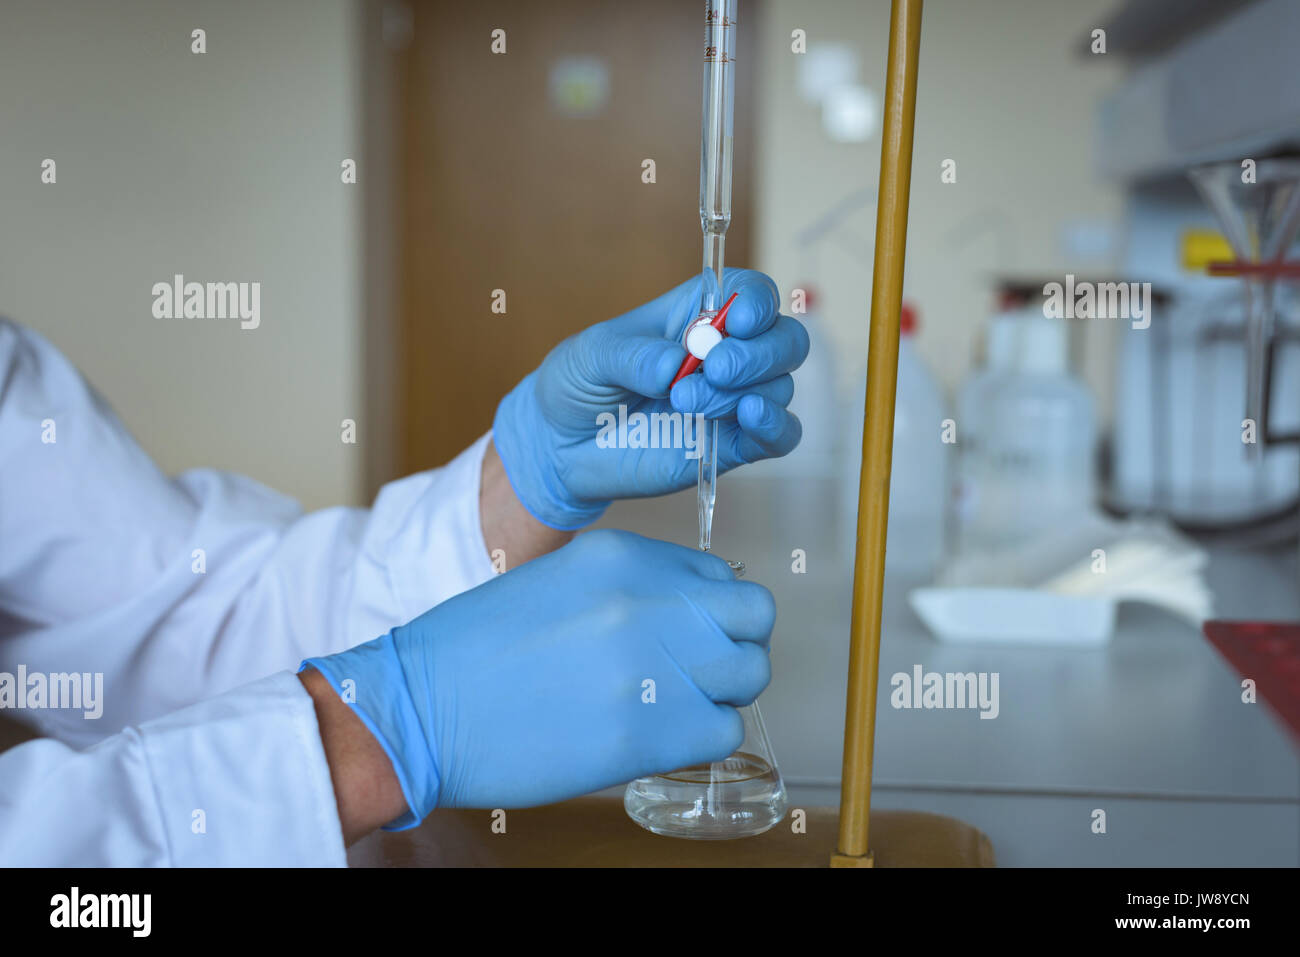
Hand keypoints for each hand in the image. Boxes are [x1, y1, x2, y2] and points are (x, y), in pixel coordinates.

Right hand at [301, 529, 774, 824]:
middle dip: (734, 646)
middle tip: (698, 672)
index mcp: (622, 556)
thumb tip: (688, 611)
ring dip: (720, 693)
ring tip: (670, 706)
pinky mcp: (648, 733)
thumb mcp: (559, 582)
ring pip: (748, 676)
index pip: (721, 576)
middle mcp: (648, 600)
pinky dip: (698, 739)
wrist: (421, 709)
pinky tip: (654, 736)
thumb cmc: (476, 649)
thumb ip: (631, 587)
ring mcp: (653, 666)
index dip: (711, 612)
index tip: (689, 635)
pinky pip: (724, 732)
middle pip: (753, 619)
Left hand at [492, 269, 809, 528]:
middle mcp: (725, 355)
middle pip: (783, 340)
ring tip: (686, 402)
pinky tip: (750, 419)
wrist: (561, 449)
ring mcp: (731, 402)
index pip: (752, 294)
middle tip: (713, 369)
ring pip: (779, 387)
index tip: (737, 321)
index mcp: (696, 316)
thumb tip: (677, 364)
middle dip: (757, 353)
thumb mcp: (590, 355)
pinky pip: (780, 436)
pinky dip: (776, 426)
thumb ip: (633, 355)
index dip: (758, 302)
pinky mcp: (731, 446)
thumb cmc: (577, 387)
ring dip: (741, 392)